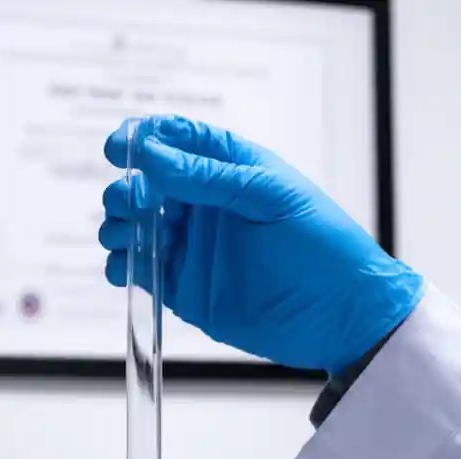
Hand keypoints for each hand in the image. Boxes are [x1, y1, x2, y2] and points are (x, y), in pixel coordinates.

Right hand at [100, 116, 423, 373]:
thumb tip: (151, 155)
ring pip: (134, 227)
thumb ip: (206, 176)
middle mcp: (205, 205)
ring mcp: (192, 247)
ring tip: (124, 234)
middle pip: (145, 184)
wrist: (342, 316)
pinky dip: (122, 267)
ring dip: (118, 226)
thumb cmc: (324, 248)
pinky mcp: (183, 288)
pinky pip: (140, 271)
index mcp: (230, 169)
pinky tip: (124, 267)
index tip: (118, 146)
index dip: (143, 139)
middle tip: (131, 201)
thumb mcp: (269, 197)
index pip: (176, 141)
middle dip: (126, 188)